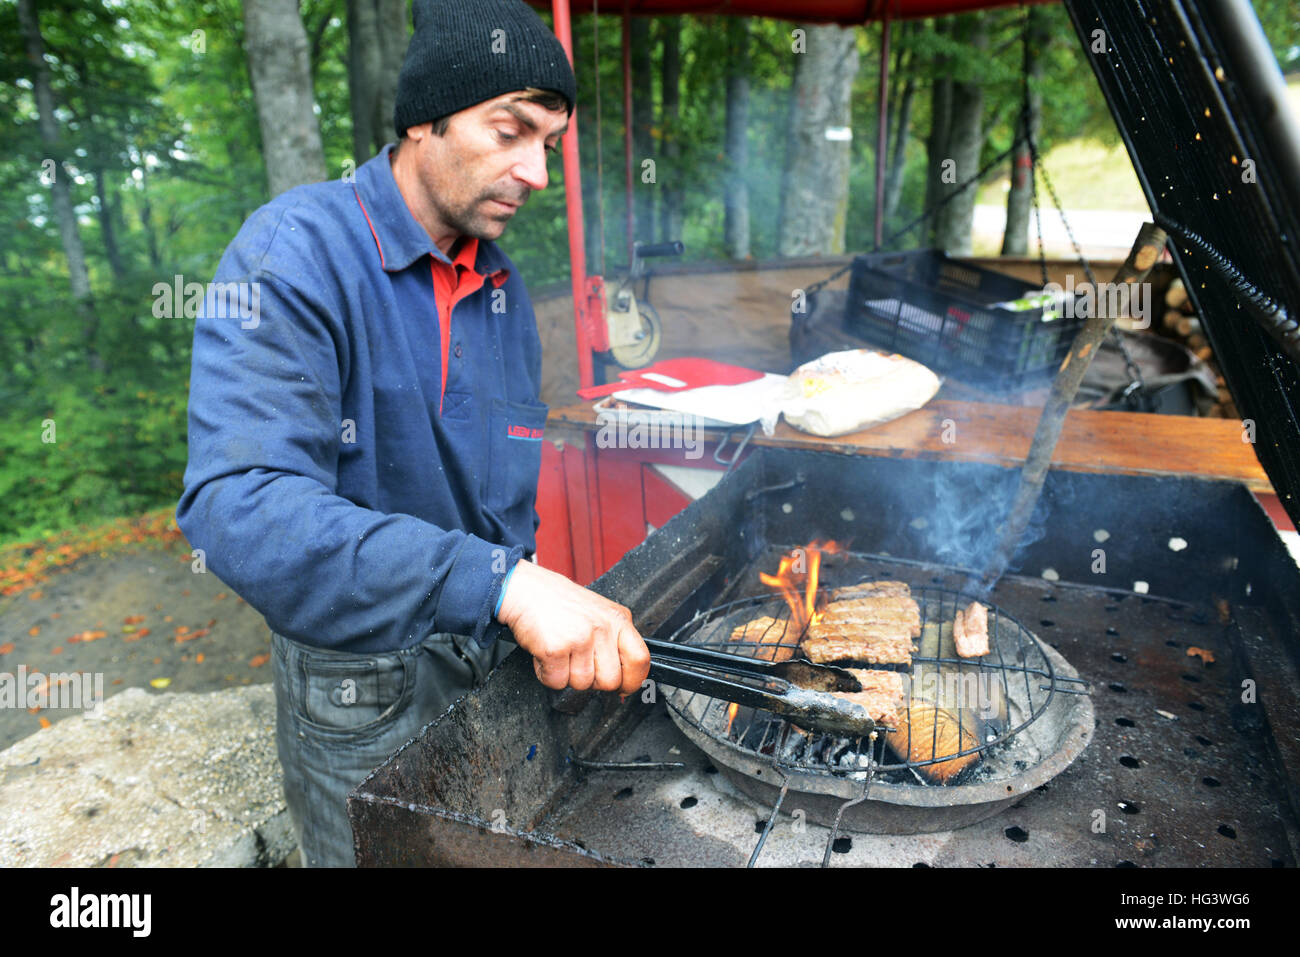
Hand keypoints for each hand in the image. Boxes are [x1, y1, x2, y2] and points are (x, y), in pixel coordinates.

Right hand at [496, 560, 649, 694]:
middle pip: (610, 680)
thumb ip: (614, 640)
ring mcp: (580, 637)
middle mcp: (602, 627)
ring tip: (560, 652)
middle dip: (592, 680)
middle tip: (578, 662)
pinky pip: (556, 682)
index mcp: (617, 619)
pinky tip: (546, 654)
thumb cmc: (558, 602)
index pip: (640, 660)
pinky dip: (546, 674)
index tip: (623, 686)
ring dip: (566, 675)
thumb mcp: (598, 612)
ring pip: (582, 684)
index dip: (632, 680)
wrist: (524, 588)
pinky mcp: (555, 648)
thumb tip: (624, 678)